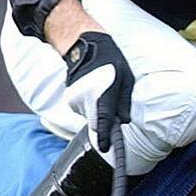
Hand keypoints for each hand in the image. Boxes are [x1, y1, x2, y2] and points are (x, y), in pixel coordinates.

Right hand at [64, 32, 133, 151]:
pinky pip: (82, 108)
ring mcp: (75, 99)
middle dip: (105, 120)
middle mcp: (86, 99)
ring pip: (89, 115)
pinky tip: (91, 88)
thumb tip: (124, 121)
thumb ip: (124, 103)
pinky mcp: (69, 98)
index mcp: (103, 95)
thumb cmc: (110, 62)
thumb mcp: (126, 80)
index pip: (104, 122)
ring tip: (101, 89)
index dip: (105, 137)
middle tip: (111, 102)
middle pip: (97, 122)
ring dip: (97, 109)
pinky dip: (88, 104)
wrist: (84, 46)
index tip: (105, 149)